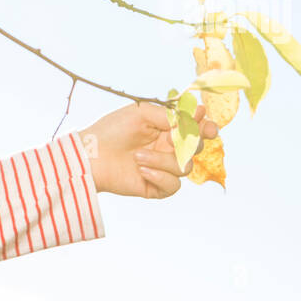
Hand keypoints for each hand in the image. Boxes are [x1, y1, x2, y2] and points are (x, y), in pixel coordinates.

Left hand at [81, 101, 218, 198]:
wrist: (91, 155)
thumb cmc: (113, 129)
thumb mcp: (141, 113)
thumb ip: (170, 115)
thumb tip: (195, 117)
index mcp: (166, 129)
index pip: (195, 129)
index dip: (206, 128)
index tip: (209, 127)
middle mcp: (168, 148)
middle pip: (197, 148)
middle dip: (189, 143)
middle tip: (173, 138)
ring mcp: (163, 168)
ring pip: (185, 167)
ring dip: (163, 160)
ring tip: (138, 156)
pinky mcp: (156, 187)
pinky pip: (173, 185)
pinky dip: (159, 176)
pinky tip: (142, 169)